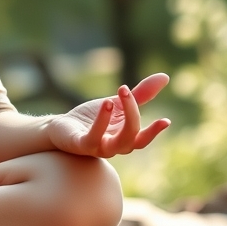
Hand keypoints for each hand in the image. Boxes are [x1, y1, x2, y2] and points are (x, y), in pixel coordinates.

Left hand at [46, 73, 170, 158]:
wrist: (60, 127)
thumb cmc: (91, 118)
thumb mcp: (116, 104)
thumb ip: (140, 95)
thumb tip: (165, 77)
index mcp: (123, 137)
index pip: (142, 139)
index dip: (154, 132)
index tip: (166, 120)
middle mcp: (113, 146)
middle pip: (131, 138)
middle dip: (133, 115)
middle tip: (127, 91)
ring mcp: (98, 147)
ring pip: (118, 143)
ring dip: (122, 120)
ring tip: (120, 94)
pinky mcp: (81, 144)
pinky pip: (93, 137)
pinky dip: (101, 122)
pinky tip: (106, 103)